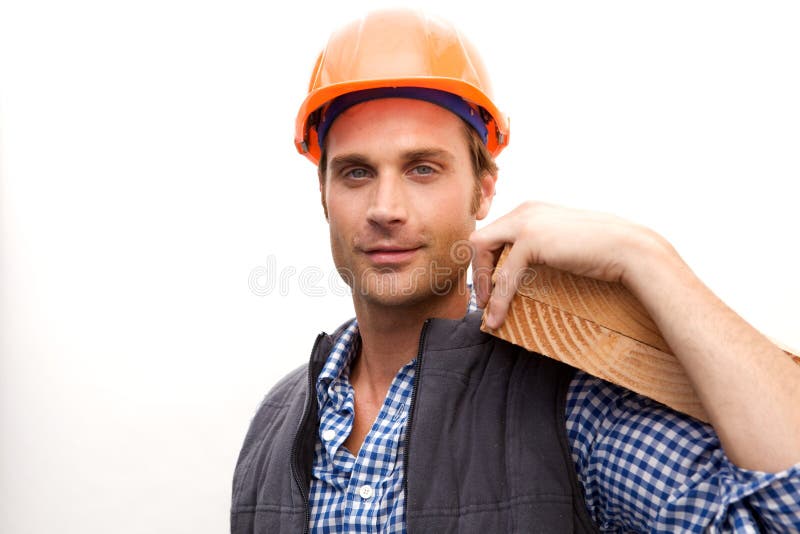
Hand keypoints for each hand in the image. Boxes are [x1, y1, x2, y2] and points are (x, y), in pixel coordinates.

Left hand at [470, 201, 669, 328]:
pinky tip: (497, 317)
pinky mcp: (531, 240)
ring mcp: (526, 222)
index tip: (488, 286)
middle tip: (482, 299)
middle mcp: (524, 211)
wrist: (628, 249)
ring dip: (481, 283)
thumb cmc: (601, 251)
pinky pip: (504, 275)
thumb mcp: (561, 242)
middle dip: (477, 270)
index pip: (491, 232)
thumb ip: (539, 246)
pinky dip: (498, 298)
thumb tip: (520, 267)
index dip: (484, 261)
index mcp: (530, 210)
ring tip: (486, 309)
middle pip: (480, 238)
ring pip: (482, 251)